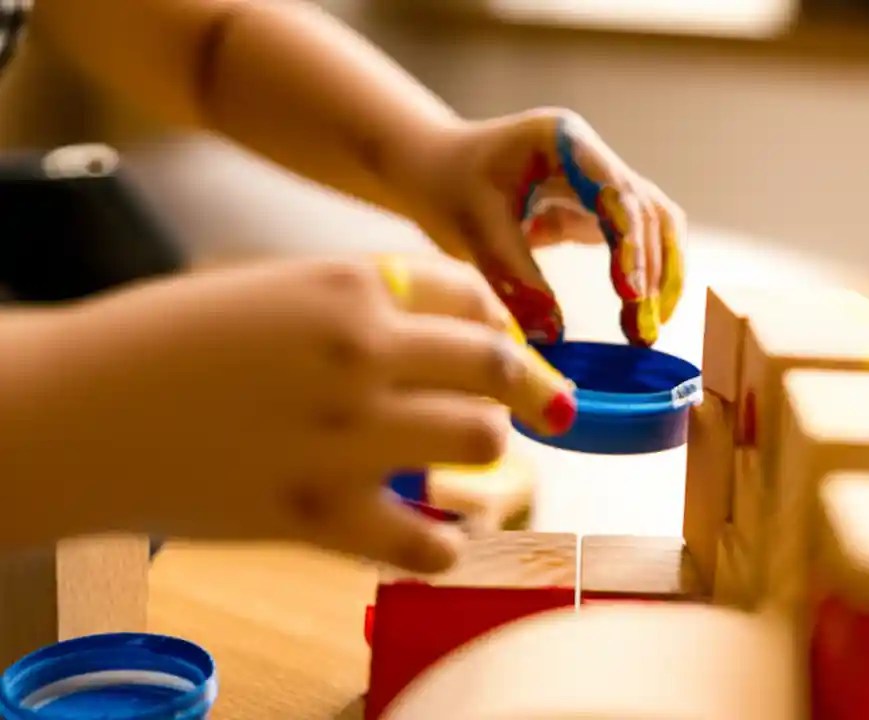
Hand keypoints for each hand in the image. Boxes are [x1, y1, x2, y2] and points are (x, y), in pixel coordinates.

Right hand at [10, 255, 574, 571]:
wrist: (72, 407)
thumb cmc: (163, 342)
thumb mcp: (269, 289)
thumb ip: (357, 304)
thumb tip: (440, 327)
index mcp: (347, 286)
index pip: (473, 297)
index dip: (500, 325)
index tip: (506, 346)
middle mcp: (359, 353)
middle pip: (496, 366)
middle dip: (524, 387)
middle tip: (528, 407)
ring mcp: (343, 435)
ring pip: (479, 441)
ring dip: (487, 456)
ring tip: (467, 469)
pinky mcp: (315, 514)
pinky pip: (422, 540)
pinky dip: (442, 543)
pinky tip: (437, 538)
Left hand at [395, 108, 686, 346]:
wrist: (432, 170)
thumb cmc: (445, 189)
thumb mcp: (473, 234)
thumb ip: (515, 280)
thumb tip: (554, 335)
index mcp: (563, 141)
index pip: (616, 192)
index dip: (631, 244)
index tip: (631, 295)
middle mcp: (592, 155)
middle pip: (648, 210)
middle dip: (652, 271)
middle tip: (643, 330)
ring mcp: (600, 179)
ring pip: (656, 224)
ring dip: (661, 275)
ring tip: (648, 330)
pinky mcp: (597, 206)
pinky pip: (638, 239)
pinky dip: (645, 275)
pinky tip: (639, 317)